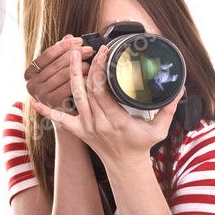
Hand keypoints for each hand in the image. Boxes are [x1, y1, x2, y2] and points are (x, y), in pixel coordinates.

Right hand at [25, 34, 93, 109]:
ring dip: (78, 66)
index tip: (78, 40)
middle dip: (74, 54)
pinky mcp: (52, 104)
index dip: (63, 46)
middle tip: (88, 49)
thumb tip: (69, 36)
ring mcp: (40, 95)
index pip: (47, 55)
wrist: (67, 118)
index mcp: (30, 73)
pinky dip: (80, 80)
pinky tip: (90, 74)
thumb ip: (61, 54)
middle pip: (55, 65)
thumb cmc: (62, 90)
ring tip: (92, 60)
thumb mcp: (59, 70)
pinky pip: (68, 87)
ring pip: (62, 75)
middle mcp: (31, 84)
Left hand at [32, 45, 183, 165]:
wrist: (126, 167)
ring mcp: (86, 127)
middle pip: (87, 89)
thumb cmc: (141, 146)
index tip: (104, 52)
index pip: (103, 89)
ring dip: (70, 76)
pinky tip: (35, 101)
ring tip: (68, 56)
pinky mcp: (78, 131)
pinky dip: (48, 111)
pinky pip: (60, 120)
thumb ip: (168, 109)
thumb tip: (179, 88)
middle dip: (84, 66)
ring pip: (75, 97)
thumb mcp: (159, 129)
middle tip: (83, 47)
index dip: (101, 69)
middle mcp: (98, 123)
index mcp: (117, 120)